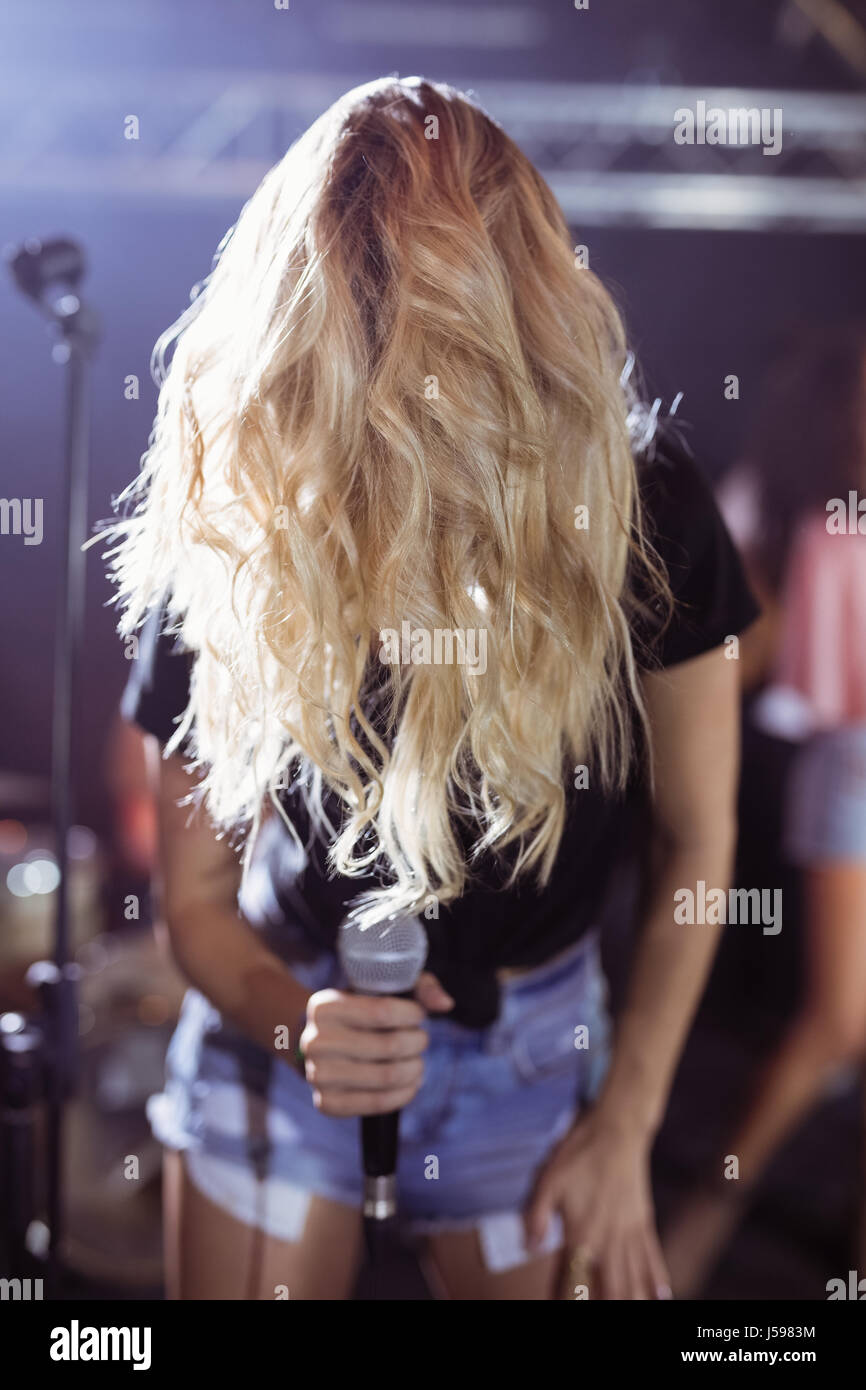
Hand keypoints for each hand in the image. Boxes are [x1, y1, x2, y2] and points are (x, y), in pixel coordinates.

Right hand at [299, 972, 453, 1116]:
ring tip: (417, 1061)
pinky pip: (378, 1103)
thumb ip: (419, 987)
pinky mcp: (326, 1103)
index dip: (412, 1015)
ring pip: (387, 1076)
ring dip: (414, 1068)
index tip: (419, 1015)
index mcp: (323, 1006)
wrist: (326, 1044)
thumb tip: (446, 1004)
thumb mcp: (383, 989)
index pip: (382, 1011)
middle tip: (420, 1039)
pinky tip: (410, 1083)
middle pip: (389, 1046)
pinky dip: (404, 1094)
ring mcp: (317, 1075)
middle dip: (417, 1042)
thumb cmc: (362, 1011)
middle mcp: (314, 1040)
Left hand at [524, 1111, 671, 1299]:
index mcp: (583, 1232)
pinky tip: (662, 1295)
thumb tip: (529, 1246)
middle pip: (612, 1288)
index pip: (575, 1280)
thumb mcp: (549, 1178)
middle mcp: (610, 1239)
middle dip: (608, 1305)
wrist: (618, 1130)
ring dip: (632, 1297)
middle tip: (603, 1313)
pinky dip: (657, 1278)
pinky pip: (652, 1256)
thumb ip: (537, 1215)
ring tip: (634, 1310)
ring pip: (634, 1278)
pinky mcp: (643, 1221)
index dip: (569, 1299)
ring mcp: (630, 1232)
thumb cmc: (580, 1152)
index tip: (566, 1305)